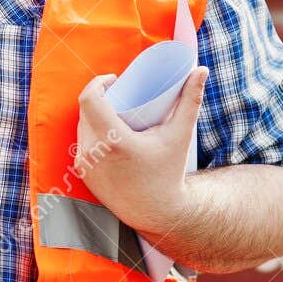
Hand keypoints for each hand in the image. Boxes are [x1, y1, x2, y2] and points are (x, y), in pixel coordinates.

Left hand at [71, 66, 209, 233]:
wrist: (156, 211)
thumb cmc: (169, 172)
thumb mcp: (180, 135)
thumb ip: (191, 100)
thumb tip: (201, 69)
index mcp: (114, 141)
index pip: (90, 99)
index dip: (98, 83)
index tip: (113, 80)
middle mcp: (94, 152)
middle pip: (86, 110)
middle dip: (99, 97)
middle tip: (117, 93)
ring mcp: (85, 164)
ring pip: (82, 125)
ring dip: (93, 114)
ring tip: (112, 110)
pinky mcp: (82, 172)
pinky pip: (81, 142)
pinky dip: (91, 133)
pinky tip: (103, 130)